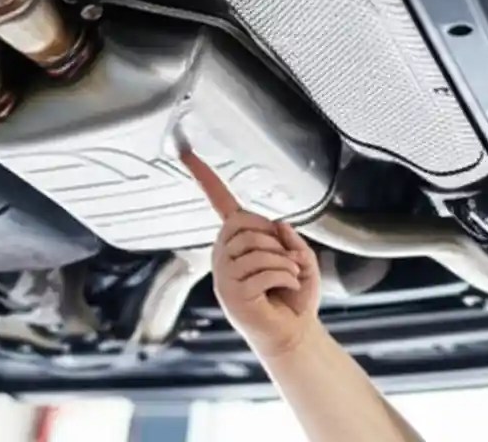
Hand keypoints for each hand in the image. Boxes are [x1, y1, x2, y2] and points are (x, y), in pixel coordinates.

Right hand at [180, 148, 321, 358]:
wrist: (293, 335)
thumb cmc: (294, 297)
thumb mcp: (301, 258)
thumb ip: (290, 238)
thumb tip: (278, 224)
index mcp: (236, 241)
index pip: (219, 201)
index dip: (204, 176)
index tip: (187, 152)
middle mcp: (222, 254)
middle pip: (246, 223)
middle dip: (275, 241)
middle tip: (285, 264)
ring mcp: (224, 275)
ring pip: (258, 247)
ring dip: (285, 263)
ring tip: (287, 280)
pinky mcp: (232, 293)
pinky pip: (266, 269)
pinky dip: (286, 277)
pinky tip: (284, 290)